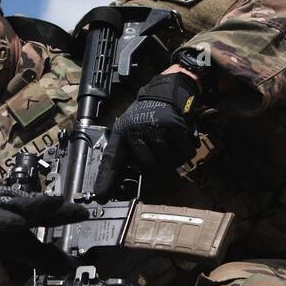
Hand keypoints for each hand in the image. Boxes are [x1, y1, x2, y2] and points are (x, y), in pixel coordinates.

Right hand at [0, 179, 87, 248]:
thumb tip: (69, 269)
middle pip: (25, 206)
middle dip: (40, 205)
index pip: (48, 213)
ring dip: (7, 218)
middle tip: (56, 202)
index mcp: (24, 214)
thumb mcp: (20, 244)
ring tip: (18, 223)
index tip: (83, 213)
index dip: (65, 213)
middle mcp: (6, 210)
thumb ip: (43, 255)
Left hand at [95, 71, 200, 192]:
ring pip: (167, 162)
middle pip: (148, 166)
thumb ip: (130, 151)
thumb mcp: (132, 128)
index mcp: (122, 132)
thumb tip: (127, 180)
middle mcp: (134, 129)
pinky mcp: (172, 125)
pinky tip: (181, 140)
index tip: (99, 196)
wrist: (167, 90)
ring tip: (171, 143)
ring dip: (174, 158)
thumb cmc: (149, 115)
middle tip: (161, 152)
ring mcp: (153, 126)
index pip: (111, 160)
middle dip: (158, 165)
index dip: (106, 179)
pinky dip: (186, 150)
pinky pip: (183, 152)